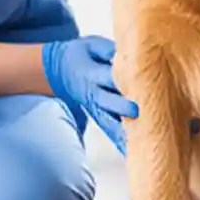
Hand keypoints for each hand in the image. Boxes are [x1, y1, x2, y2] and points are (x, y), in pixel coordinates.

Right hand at [42, 36, 138, 153]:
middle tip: (137, 111)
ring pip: (109, 121)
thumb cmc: (82, 54)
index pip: (107, 77)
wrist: (60, 71)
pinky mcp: (99, 116)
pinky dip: (120, 141)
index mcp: (90, 73)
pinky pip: (110, 129)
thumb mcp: (91, 45)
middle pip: (108, 101)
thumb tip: (128, 54)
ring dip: (122, 131)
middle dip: (122, 106)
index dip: (119, 80)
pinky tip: (131, 153)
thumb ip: (108, 50)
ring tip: (138, 142)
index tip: (133, 83)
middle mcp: (93, 93)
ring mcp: (95, 107)